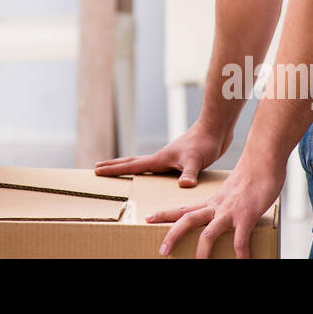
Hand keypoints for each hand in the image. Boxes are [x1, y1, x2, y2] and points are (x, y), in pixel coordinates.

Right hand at [94, 124, 232, 186]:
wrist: (215, 128)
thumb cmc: (205, 142)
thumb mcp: (196, 160)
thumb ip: (189, 173)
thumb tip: (183, 185)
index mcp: (160, 159)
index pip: (132, 166)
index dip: (114, 169)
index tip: (97, 170)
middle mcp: (162, 158)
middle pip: (132, 163)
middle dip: (114, 166)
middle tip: (98, 169)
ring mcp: (170, 158)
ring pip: (144, 165)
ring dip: (129, 168)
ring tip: (120, 172)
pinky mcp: (180, 161)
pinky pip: (159, 170)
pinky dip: (150, 173)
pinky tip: (156, 178)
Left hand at [145, 149, 284, 257]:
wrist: (263, 160)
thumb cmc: (251, 177)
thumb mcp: (231, 193)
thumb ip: (224, 205)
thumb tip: (223, 217)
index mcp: (211, 201)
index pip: (183, 208)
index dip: (164, 214)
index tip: (147, 217)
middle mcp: (216, 206)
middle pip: (187, 219)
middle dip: (172, 235)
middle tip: (162, 251)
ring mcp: (230, 211)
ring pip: (208, 233)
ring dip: (202, 250)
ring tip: (198, 263)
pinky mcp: (246, 216)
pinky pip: (240, 240)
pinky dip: (240, 254)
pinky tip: (242, 263)